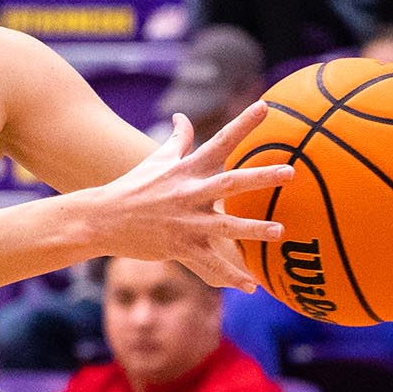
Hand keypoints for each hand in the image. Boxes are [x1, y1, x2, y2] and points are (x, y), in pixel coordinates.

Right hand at [85, 105, 291, 289]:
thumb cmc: (132, 187)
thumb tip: (182, 117)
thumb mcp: (155, 160)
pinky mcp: (179, 246)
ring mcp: (184, 221)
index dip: (243, 124)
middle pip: (230, 183)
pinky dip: (230, 276)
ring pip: (225, 226)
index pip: (219, 141)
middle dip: (260, 177)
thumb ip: (177, 140)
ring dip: (253, 229)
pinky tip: (252, 286)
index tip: (266, 106)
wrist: (102, 218)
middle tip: (290, 172)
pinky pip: (209, 264)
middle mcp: (188, 193)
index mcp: (186, 169)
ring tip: (280, 231)